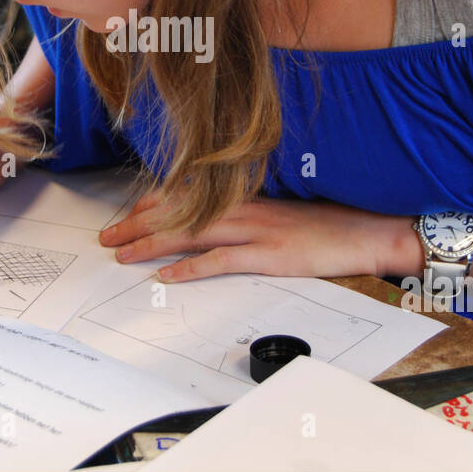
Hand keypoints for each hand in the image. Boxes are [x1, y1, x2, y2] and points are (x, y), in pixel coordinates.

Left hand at [99, 191, 417, 281]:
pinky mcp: (270, 255)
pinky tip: (167, 277)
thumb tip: (212, 223)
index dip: (150, 204)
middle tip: (106, 237)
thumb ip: (245, 215)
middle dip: (137, 224)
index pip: (186, 195)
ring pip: (191, 233)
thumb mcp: (278, 213)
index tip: (123, 214)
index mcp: (244, 197)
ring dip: (152, 243)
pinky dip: (191, 269)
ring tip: (122, 254)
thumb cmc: (324, 224)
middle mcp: (244, 208)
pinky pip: (221, 261)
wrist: (366, 231)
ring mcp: (256, 231)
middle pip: (179, 212)